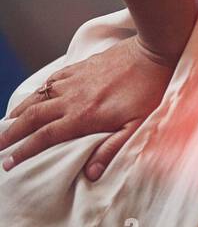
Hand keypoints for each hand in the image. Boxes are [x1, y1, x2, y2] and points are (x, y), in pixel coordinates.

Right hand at [0, 37, 174, 180]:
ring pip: (38, 97)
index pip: (45, 137)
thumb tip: (92, 174)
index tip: (9, 163)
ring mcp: (74, 80)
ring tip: (5, 123)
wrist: (154, 52)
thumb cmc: (150, 91)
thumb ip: (112, 149)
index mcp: (84, 117)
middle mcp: (72, 98)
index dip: (24, 151)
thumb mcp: (137, 126)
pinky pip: (51, 80)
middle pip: (33, 118)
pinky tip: (34, 96)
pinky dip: (38, 91)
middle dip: (11, 133)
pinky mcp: (80, 67)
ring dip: (19, 112)